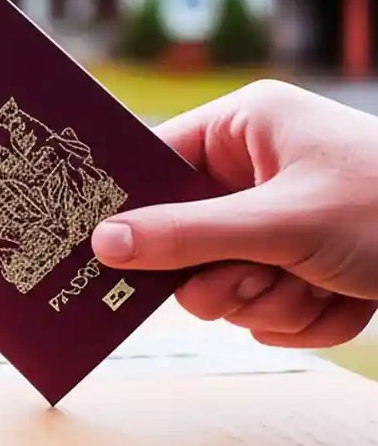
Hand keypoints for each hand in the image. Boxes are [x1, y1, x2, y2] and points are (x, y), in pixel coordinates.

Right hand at [92, 80, 377, 347]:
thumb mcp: (283, 224)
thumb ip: (188, 234)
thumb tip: (103, 242)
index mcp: (246, 128)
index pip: (155, 163)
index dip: (133, 209)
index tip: (105, 250)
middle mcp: (255, 170)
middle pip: (181, 240)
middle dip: (227, 276)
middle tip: (259, 277)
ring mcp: (278, 221)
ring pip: (223, 284)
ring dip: (270, 301)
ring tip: (321, 287)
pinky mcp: (301, 263)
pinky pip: (262, 306)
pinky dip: (301, 317)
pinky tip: (342, 302)